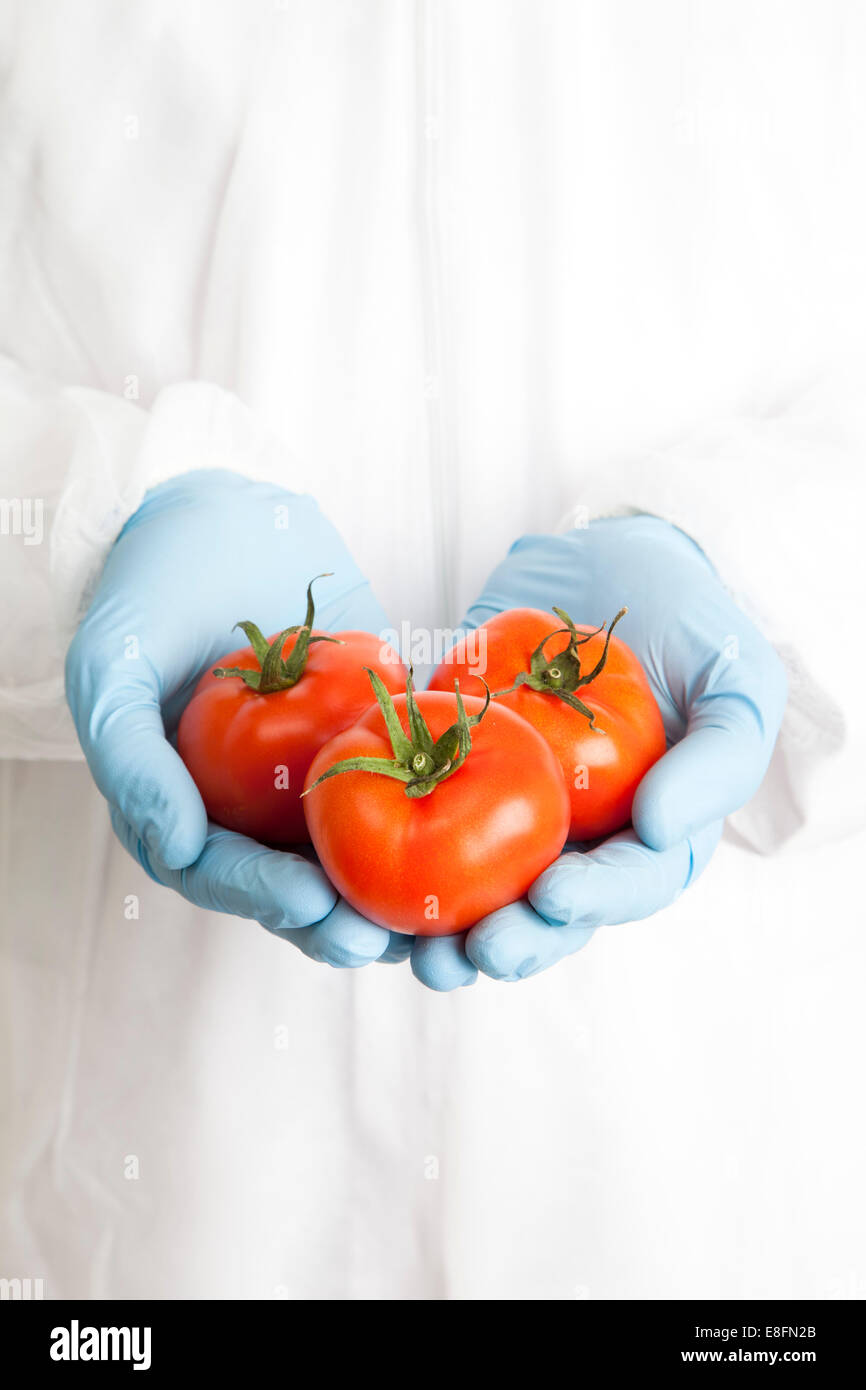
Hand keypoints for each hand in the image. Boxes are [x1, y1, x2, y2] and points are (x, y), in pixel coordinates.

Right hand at [66, 469, 405, 967]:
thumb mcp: (114, 665)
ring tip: (435, 921)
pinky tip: (479, 841)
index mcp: (183, 807)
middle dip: (336, 921)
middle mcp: (249, 806)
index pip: (222, 874)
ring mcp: (311, 776)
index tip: (314, 909)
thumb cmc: (151, 588)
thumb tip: (178, 849)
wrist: (223, 511)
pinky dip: (437, 817)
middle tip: (384, 938)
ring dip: (392, 898)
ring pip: (353, 857)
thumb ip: (131, 758)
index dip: (263, 898)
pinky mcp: (370, 738)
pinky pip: (406, 786)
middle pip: (292, 886)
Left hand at [412, 515, 787, 989]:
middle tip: (465, 953)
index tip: (551, 897)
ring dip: (439, 932)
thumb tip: (661, 831)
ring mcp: (515, 817)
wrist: (603, 563)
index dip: (592, 903)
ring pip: (478, 895)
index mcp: (653, 834)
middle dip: (507, 943)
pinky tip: (352, 885)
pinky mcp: (451, 781)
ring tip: (401, 948)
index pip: (628, 885)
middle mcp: (582, 841)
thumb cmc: (686, 620)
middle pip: (546, 914)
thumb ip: (722, 756)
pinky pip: (416, 825)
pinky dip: (383, 859)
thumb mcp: (734, 677)